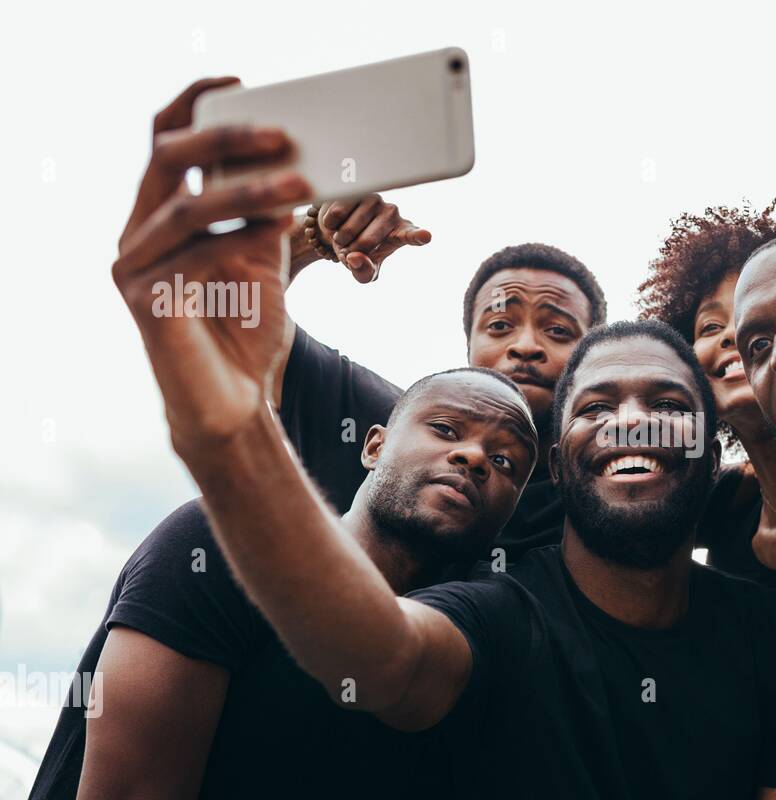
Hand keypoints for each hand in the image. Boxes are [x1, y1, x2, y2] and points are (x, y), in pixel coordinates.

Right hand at [111, 77, 311, 447]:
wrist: (234, 402)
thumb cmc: (246, 330)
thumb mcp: (262, 257)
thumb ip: (265, 211)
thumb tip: (291, 158)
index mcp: (160, 215)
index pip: (165, 140)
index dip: (194, 103)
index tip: (236, 80)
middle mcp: (137, 233)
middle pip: (167, 158)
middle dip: (224, 137)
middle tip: (280, 132)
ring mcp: (135, 266)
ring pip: (186, 206)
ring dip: (247, 189)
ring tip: (300, 182)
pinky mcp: (147, 301)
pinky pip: (193, 255)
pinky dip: (238, 239)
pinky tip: (278, 229)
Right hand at [310, 194, 430, 282]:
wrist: (339, 229)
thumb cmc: (358, 251)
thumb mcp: (363, 270)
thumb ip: (364, 272)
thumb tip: (355, 258)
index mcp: (402, 234)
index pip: (413, 235)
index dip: (418, 236)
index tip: (425, 236)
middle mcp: (393, 213)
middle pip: (367, 242)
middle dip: (351, 252)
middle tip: (350, 249)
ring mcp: (375, 199)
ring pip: (349, 229)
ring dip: (340, 239)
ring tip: (344, 237)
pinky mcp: (355, 190)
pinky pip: (337, 215)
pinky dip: (330, 226)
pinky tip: (336, 223)